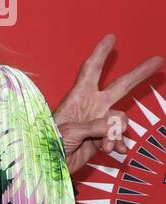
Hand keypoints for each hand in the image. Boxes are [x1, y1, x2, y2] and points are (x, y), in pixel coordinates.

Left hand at [53, 34, 161, 173]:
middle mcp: (91, 106)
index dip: (100, 53)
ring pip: (123, 119)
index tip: (110, 37)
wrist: (49, 166)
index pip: (91, 69)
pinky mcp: (102, 138)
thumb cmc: (50, 144)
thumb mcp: (69, 131)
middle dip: (138, 74)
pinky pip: (120, 136)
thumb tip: (113, 127)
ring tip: (105, 144)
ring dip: (118, 132)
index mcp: (78, 97)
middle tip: (158, 60)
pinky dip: (119, 143)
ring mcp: (98, 122)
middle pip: (120, 86)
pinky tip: (115, 150)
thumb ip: (93, 126)